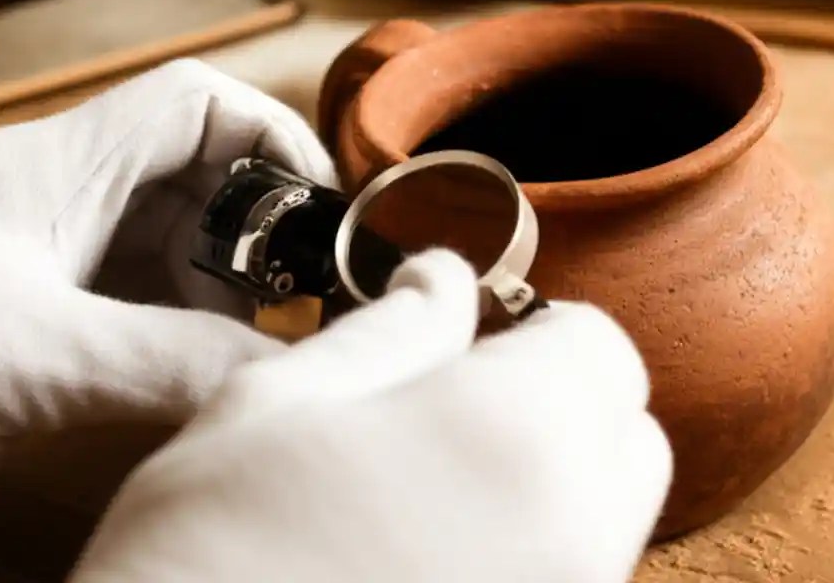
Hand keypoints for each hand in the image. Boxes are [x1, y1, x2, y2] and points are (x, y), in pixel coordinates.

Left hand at [0, 59, 335, 489]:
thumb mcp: (28, 358)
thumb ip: (162, 360)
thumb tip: (280, 373)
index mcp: (54, 168)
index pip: (189, 103)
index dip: (271, 134)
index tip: (321, 200)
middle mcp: (63, 198)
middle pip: (198, 174)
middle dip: (258, 228)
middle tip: (302, 292)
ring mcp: (56, 253)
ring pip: (178, 240)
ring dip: (229, 286)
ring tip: (257, 341)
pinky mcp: (51, 307)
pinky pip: (149, 296)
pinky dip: (192, 325)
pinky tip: (210, 368)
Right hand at [69, 250, 671, 582]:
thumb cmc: (206, 558)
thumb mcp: (274, 407)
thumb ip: (388, 332)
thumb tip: (441, 280)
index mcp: (519, 431)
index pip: (601, 345)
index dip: (540, 332)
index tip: (479, 346)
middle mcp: (577, 529)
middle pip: (627, 436)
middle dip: (564, 407)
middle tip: (460, 416)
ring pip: (609, 519)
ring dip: (552, 484)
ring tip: (436, 495)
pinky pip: (573, 577)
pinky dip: (535, 552)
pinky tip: (436, 559)